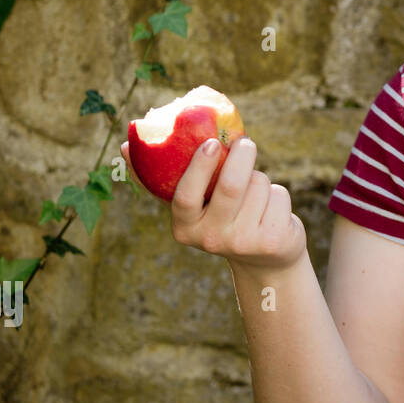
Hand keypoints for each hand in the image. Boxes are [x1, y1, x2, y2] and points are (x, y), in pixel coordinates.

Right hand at [121, 136, 306, 271]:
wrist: (264, 260)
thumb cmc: (222, 219)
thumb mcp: (195, 207)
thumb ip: (164, 180)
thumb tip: (124, 146)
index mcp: (184, 228)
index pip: (185, 197)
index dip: (198, 168)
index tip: (211, 143)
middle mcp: (212, 239)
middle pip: (230, 186)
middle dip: (241, 156)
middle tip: (244, 142)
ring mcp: (244, 242)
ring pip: (258, 186)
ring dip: (261, 178)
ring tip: (255, 192)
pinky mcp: (273, 240)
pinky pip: (278, 196)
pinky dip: (278, 194)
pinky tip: (271, 210)